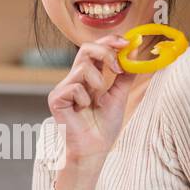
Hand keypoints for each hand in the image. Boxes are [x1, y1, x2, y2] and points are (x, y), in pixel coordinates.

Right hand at [46, 35, 134, 163]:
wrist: (94, 149)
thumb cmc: (103, 126)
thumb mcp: (119, 96)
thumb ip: (125, 75)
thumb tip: (134, 52)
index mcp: (88, 76)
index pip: (95, 48)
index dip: (110, 41)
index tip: (127, 42)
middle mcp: (74, 78)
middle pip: (86, 48)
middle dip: (105, 52)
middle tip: (118, 66)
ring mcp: (63, 88)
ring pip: (83, 67)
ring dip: (98, 82)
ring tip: (96, 101)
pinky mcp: (56, 98)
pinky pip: (74, 87)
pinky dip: (84, 99)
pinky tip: (82, 111)